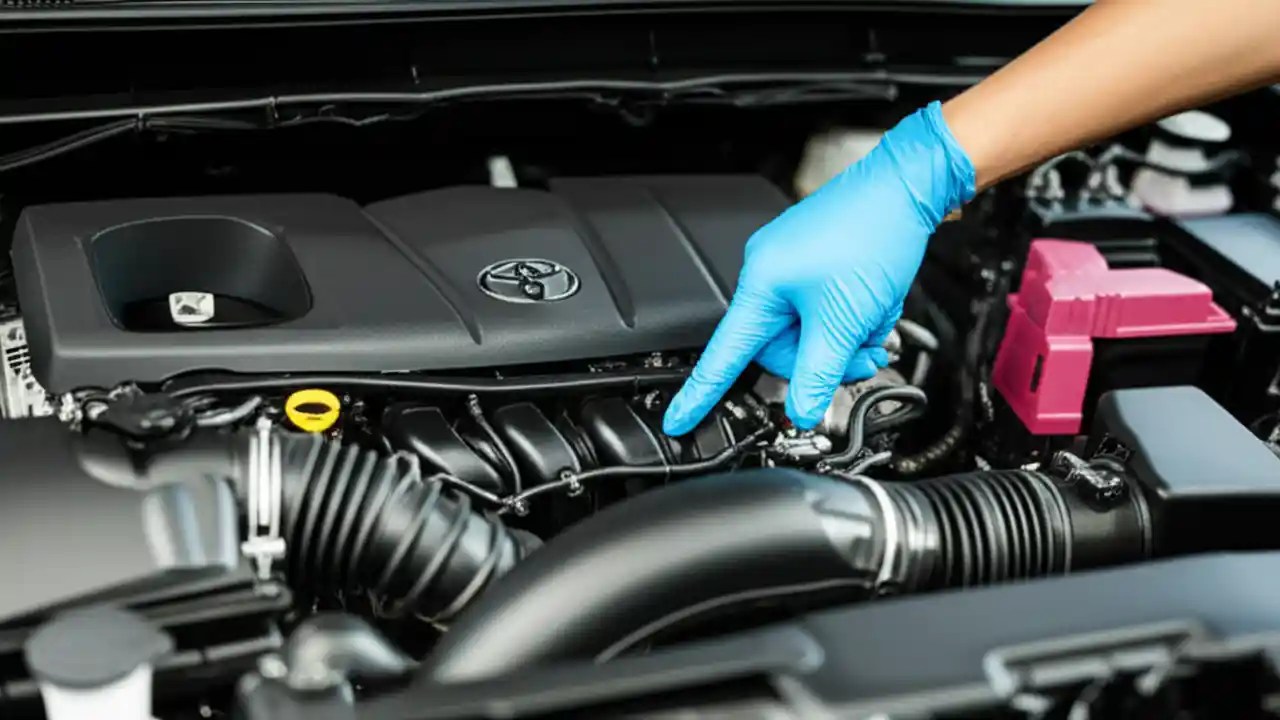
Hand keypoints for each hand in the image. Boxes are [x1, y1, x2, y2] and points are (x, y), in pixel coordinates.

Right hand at [662, 101, 973, 434]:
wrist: (908, 188)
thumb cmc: (872, 233)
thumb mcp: (843, 321)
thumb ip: (817, 374)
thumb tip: (801, 411)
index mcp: (761, 285)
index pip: (724, 355)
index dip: (700, 393)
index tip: (678, 420)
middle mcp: (769, 274)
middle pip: (782, 349)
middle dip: (825, 359)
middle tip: (860, 356)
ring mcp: (792, 267)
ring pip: (810, 333)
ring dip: (845, 341)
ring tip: (874, 326)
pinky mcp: (816, 263)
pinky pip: (823, 310)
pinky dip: (851, 319)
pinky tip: (874, 307)